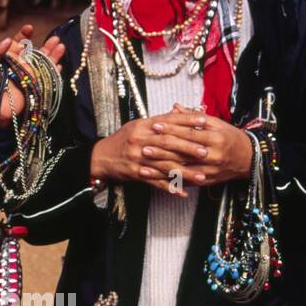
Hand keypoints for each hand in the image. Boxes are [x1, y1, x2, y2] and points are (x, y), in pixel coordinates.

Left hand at [0, 23, 65, 126]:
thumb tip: (7, 39)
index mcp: (7, 60)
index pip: (17, 45)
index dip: (23, 36)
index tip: (29, 28)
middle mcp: (20, 67)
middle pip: (35, 53)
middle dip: (45, 45)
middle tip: (54, 38)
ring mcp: (29, 77)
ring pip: (44, 63)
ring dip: (52, 54)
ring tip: (60, 45)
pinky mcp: (36, 87)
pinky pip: (48, 77)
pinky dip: (54, 71)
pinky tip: (60, 64)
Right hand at [89, 109, 237, 197]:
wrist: (99, 157)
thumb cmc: (121, 141)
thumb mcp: (136, 126)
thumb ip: (157, 121)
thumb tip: (178, 113)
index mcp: (142, 126)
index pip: (168, 121)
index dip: (187, 120)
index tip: (204, 121)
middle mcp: (140, 140)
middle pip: (168, 143)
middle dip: (189, 148)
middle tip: (206, 151)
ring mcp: (137, 157)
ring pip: (165, 164)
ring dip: (184, 172)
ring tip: (201, 175)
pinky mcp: (135, 173)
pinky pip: (154, 181)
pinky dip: (169, 187)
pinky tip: (182, 192)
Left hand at [143, 104, 254, 187]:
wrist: (249, 159)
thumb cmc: (231, 138)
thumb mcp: (217, 124)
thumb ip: (193, 117)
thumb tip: (174, 107)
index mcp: (216, 138)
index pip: (189, 133)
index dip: (171, 129)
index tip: (155, 126)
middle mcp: (213, 156)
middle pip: (183, 153)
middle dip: (162, 150)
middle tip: (144, 146)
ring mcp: (209, 170)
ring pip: (182, 170)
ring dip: (161, 168)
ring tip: (143, 165)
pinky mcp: (206, 181)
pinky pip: (185, 182)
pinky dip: (169, 181)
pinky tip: (155, 179)